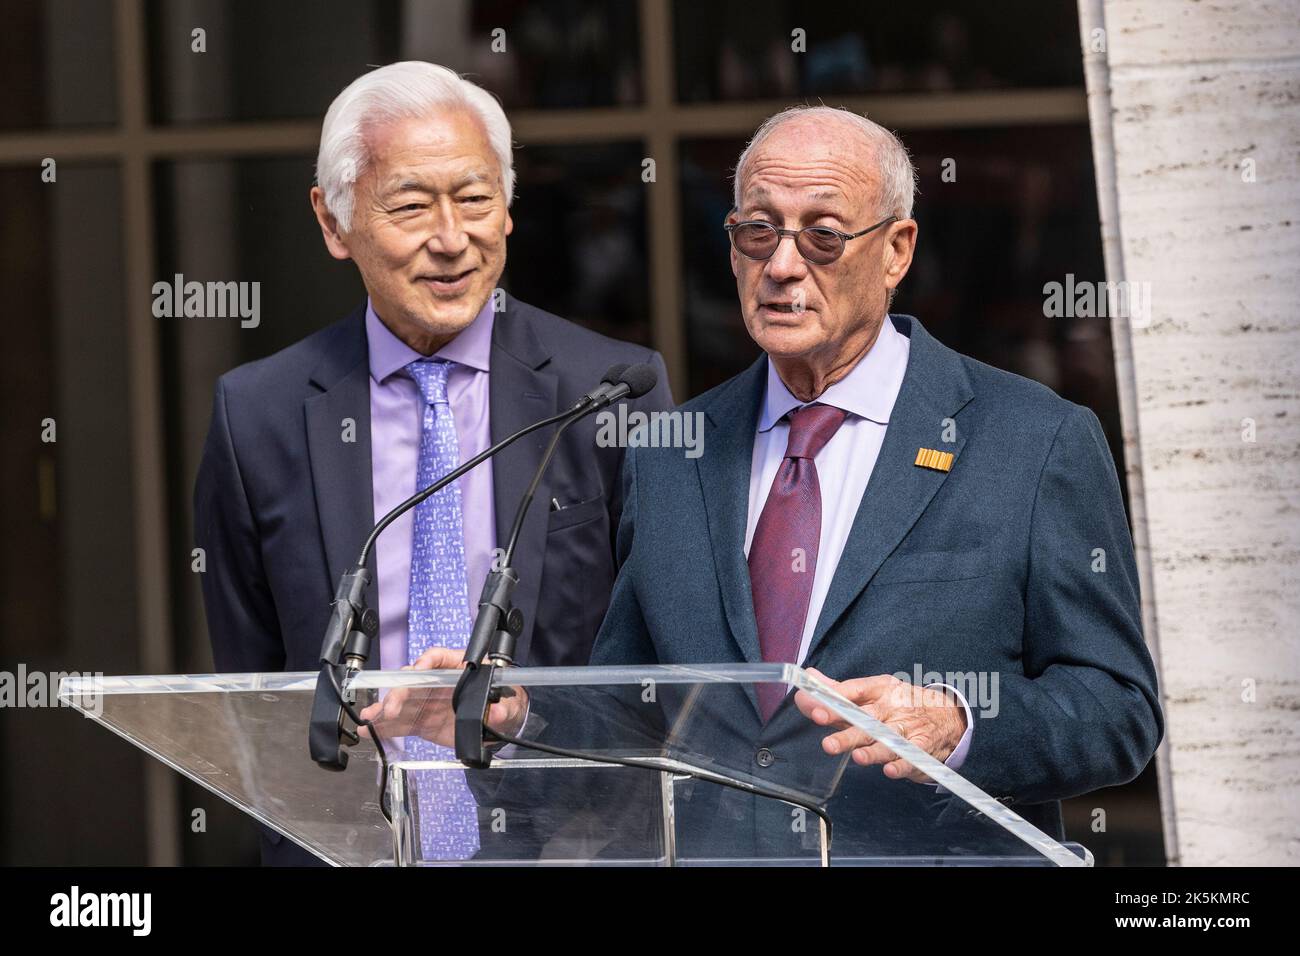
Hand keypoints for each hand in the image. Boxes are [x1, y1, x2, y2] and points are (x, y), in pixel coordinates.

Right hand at [356, 648, 528, 747]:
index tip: (418, 669)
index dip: (427, 662)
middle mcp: (437, 681)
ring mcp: (427, 701)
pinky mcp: (422, 721)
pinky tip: (371, 731)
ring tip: (370, 719)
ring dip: (385, 709)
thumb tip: (494, 711)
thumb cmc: (504, 701)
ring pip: (402, 702)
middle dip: (399, 691)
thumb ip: (501, 707)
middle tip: (390, 707)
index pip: (438, 658)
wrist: (500, 722)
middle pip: (413, 680)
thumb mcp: (508, 703)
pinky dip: (387, 727)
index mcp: (458, 667)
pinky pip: (403, 723)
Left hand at [793, 669, 966, 783]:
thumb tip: (806, 682)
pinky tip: (890, 770)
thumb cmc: (901, 704)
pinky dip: (903, 765)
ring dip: (874, 750)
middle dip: (848, 731)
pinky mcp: (923, 747)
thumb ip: (838, 692)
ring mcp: (909, 727)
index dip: (835, 701)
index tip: (815, 709)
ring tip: (857, 757)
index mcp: (879, 689)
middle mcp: (893, 707)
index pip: (855, 692)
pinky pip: (913, 757)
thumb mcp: (873, 692)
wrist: (948, 715)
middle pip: (869, 719)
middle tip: (827, 744)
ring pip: (889, 740)